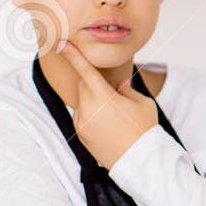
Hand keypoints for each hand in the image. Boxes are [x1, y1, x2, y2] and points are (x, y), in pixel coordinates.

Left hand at [58, 38, 158, 169]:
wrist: (140, 162)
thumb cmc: (145, 130)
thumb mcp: (143, 104)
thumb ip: (127, 89)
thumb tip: (118, 85)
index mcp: (103, 97)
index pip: (84, 70)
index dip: (72, 55)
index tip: (60, 43)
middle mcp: (88, 108)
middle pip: (83, 85)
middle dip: (94, 84)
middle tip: (114, 96)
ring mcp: (81, 122)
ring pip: (83, 101)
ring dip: (94, 101)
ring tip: (114, 118)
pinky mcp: (80, 134)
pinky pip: (82, 117)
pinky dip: (91, 116)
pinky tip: (109, 128)